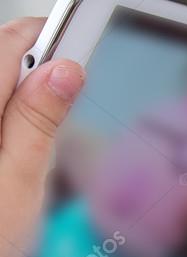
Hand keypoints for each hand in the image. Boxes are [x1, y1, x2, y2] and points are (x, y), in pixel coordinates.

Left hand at [0, 18, 85, 256]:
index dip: (46, 38)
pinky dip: (6, 123)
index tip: (75, 45)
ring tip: (27, 141)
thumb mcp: (19, 183)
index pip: (10, 43)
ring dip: (15, 99)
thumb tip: (65, 69)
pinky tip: (9, 153)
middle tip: (56, 106)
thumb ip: (39, 122)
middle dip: (28, 71)